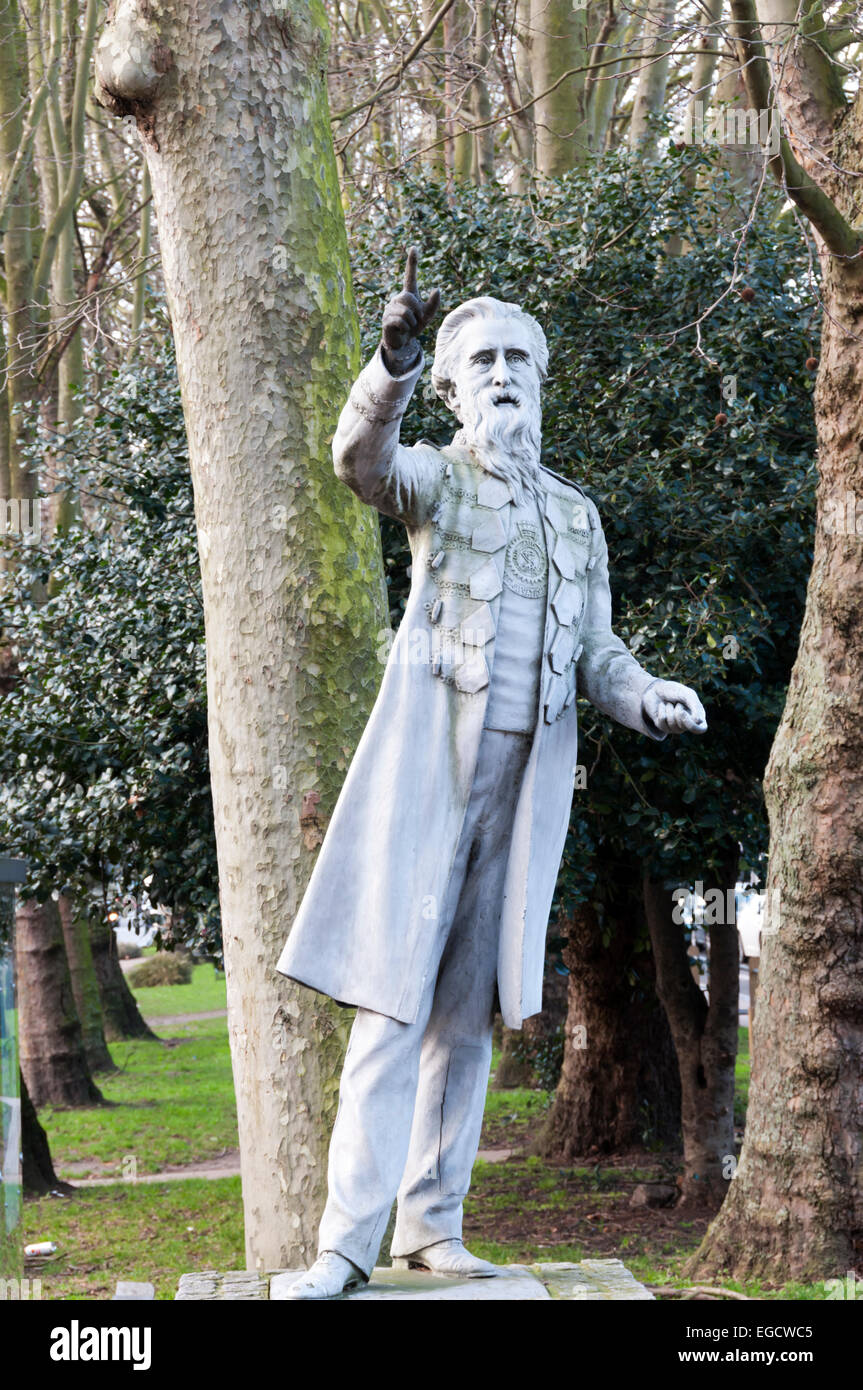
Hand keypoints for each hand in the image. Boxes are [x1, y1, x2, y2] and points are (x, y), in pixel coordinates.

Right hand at [381, 247, 440, 374]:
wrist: (403, 342)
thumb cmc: (414, 327)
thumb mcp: (427, 316)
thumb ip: (433, 304)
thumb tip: (437, 289)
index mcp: (408, 295)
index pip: (410, 276)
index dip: (412, 263)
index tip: (414, 247)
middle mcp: (398, 298)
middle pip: (410, 298)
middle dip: (417, 312)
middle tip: (415, 321)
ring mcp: (390, 308)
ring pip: (406, 312)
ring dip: (412, 322)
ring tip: (408, 327)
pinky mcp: (386, 319)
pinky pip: (401, 321)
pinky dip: (406, 328)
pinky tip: (402, 330)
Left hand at [642, 679, 706, 734]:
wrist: (656, 688)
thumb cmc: (674, 690)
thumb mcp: (687, 694)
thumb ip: (695, 706)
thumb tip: (699, 721)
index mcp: (697, 715)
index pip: (701, 729)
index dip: (692, 725)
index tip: (683, 713)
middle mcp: (687, 723)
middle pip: (685, 727)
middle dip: (678, 712)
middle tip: (677, 703)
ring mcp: (675, 727)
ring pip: (673, 725)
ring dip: (669, 710)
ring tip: (669, 703)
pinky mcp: (663, 726)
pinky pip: (662, 722)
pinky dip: (661, 710)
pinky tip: (662, 706)